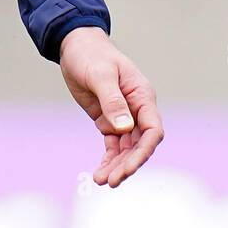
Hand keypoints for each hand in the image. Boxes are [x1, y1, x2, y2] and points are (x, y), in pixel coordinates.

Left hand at [59, 26, 163, 187]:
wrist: (75, 45)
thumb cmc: (91, 54)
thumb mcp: (100, 75)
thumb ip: (112, 100)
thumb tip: (125, 127)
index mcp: (142, 96)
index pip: (152, 130)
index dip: (144, 151)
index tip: (130, 167)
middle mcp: (137, 109)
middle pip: (139, 145)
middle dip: (128, 164)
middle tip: (111, 181)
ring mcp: (123, 116)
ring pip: (126, 149)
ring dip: (117, 166)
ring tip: (102, 181)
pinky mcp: (108, 120)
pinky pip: (113, 146)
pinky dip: (108, 160)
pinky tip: (99, 174)